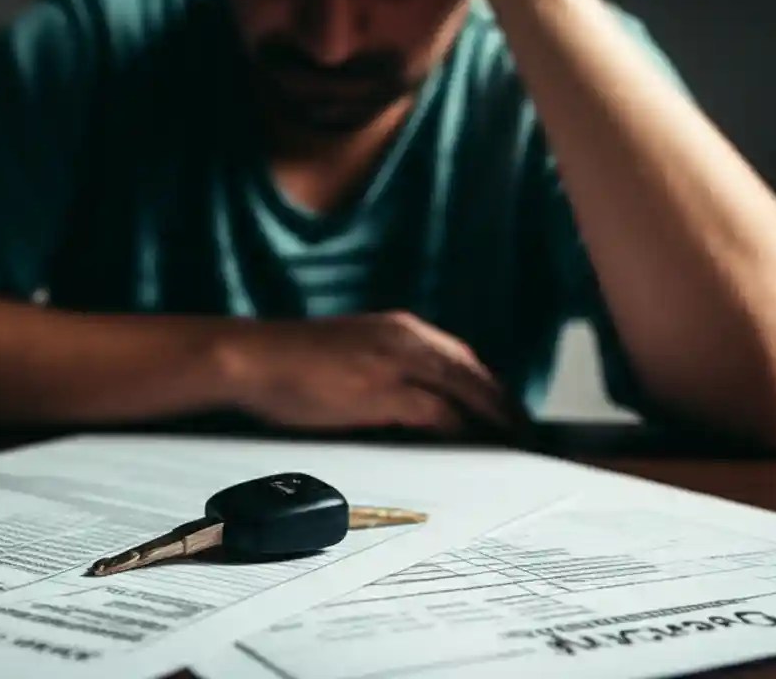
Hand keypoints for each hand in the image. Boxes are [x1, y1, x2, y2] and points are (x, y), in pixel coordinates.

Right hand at [218, 312, 517, 436]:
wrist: (251, 358)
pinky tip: (471, 447)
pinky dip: (461, 430)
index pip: (461, 358)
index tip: (505, 409)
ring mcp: (394, 362)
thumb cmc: (289, 362)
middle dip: (502, 404)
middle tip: (523, 432)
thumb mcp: (349, 353)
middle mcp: (404, 337)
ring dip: (491, 420)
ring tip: (509, 446)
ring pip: (463, 391)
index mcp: (398, 327)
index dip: (488, 386)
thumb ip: (383, 367)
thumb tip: (410, 402)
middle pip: (473, 373)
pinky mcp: (381, 390)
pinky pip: (437, 413)